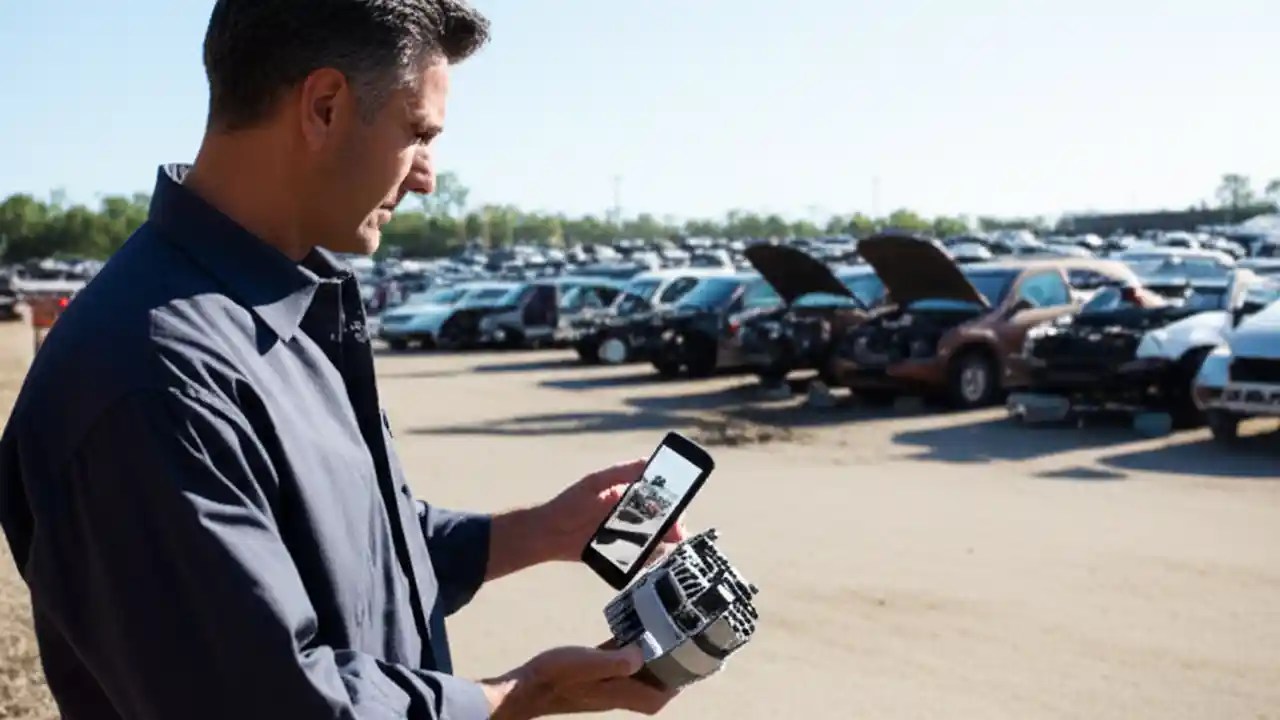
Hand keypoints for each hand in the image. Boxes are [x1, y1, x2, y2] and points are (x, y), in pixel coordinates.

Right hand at [481, 642, 677, 718]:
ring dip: (648, 661)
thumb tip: (643, 656)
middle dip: (666, 671)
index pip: (655, 698)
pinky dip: (626, 653)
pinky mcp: (590, 676)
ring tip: (660, 635)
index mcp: (617, 693)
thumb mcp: (586, 664)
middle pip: (649, 688)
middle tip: (679, 645)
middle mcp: (613, 693)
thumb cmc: (554, 676)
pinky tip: (627, 632)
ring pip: (633, 675)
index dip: (675, 686)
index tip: (688, 665)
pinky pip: (616, 665)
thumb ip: (615, 661)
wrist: (524, 687)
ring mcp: (601, 685)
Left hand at [539, 459, 687, 563]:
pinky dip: (651, 558)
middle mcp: (631, 516)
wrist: (548, 534)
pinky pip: (643, 559)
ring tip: (666, 543)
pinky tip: (653, 556)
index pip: (659, 496)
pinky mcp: (621, 556)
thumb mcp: (595, 483)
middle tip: (675, 531)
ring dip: (665, 542)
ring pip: (656, 540)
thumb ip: (621, 472)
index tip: (678, 505)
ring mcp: (628, 537)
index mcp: (628, 496)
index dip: (673, 501)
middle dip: (673, 525)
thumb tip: (649, 461)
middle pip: (663, 521)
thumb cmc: (569, 504)